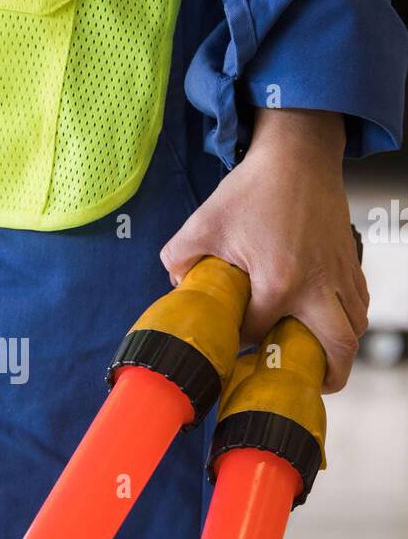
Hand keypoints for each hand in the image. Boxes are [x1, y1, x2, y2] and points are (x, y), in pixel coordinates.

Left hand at [161, 108, 367, 392]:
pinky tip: (328, 321)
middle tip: (307, 383)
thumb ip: (179, 259)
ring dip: (339, 349)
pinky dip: (349, 319)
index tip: (232, 340)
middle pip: (336, 347)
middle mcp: (317, 284)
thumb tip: (178, 286)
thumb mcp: (203, 222)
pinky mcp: (351, 261)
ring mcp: (340, 274)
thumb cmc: (255, 187)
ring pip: (355, 327)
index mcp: (279, 281)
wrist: (298, 155)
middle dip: (325, 376)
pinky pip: (360, 303)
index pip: (258, 332)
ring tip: (317, 358)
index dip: (242, 340)